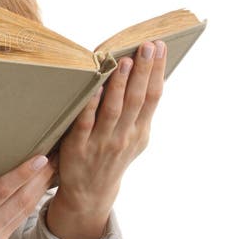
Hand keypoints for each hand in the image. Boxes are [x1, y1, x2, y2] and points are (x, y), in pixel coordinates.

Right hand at [0, 153, 55, 238]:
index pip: (0, 191)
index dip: (23, 173)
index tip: (40, 157)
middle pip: (21, 201)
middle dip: (41, 178)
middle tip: (57, 155)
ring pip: (24, 211)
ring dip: (41, 189)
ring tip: (53, 169)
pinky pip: (18, 221)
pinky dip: (31, 203)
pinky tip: (38, 190)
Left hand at [47, 39, 166, 238]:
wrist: (90, 193)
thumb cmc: (112, 156)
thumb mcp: (134, 137)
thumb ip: (138, 111)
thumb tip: (146, 74)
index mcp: (140, 131)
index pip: (154, 97)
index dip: (157, 71)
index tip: (161, 47)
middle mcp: (125, 136)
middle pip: (137, 99)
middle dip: (144, 71)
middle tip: (149, 45)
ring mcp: (102, 142)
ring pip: (114, 109)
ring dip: (121, 85)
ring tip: (125, 61)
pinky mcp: (79, 147)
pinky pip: (86, 122)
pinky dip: (91, 105)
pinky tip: (94, 87)